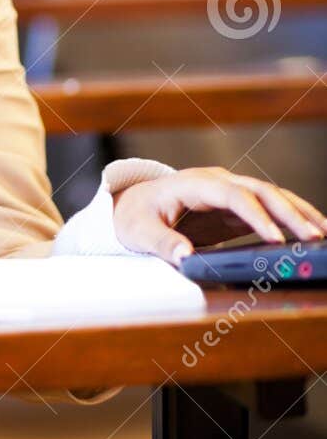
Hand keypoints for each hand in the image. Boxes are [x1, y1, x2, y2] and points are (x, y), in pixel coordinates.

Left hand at [112, 166, 326, 264]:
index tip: (275, 239)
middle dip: (289, 213)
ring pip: (270, 195)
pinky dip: (291, 217)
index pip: (233, 196)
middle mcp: (215, 181)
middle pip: (260, 191)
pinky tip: (310, 230)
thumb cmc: (134, 216)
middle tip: (315, 237)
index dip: (256, 216)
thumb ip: (161, 243)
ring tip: (323, 233)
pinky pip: (268, 208)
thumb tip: (184, 256)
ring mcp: (227, 190)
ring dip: (298, 212)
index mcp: (192, 184)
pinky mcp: (234, 206)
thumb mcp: (139, 232)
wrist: (131, 205)